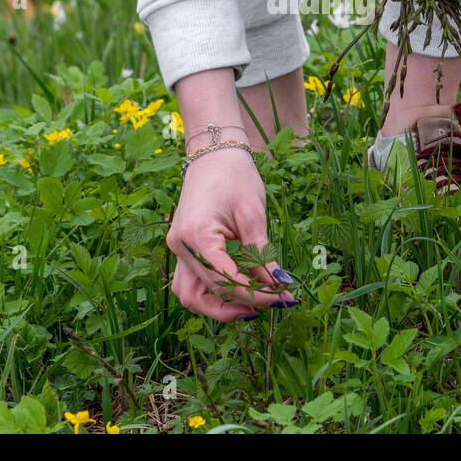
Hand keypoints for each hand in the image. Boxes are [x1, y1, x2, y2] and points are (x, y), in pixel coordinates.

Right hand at [167, 146, 296, 321]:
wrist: (214, 154)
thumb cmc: (235, 176)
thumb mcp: (253, 214)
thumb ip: (262, 254)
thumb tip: (279, 285)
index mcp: (197, 235)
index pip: (225, 279)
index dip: (255, 294)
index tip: (282, 298)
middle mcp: (180, 246)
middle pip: (205, 293)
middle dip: (239, 305)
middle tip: (270, 306)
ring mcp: (178, 249)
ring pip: (189, 295)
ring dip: (218, 307)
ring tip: (252, 306)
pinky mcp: (183, 249)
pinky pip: (191, 282)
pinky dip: (211, 293)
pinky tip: (238, 292)